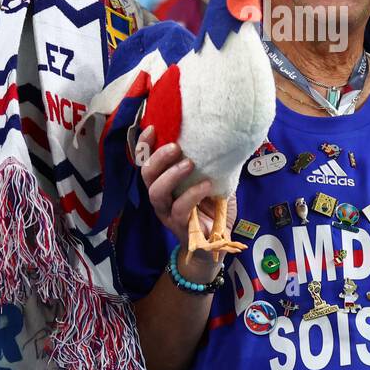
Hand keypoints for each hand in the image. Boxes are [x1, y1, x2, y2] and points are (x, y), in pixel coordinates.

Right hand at [136, 125, 236, 274]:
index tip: (152, 128)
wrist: (217, 242)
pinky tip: (206, 185)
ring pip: (156, 192)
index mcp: (165, 182)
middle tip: (176, 147)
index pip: (147, 161)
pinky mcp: (179, 226)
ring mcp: (167, 213)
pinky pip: (180, 209)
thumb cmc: (213, 208)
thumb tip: (224, 139)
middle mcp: (161, 197)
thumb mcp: (214, 180)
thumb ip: (212, 164)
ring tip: (189, 164)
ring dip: (171, 175)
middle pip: (147, 174)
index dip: (145, 145)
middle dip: (158, 157)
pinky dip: (192, 194)